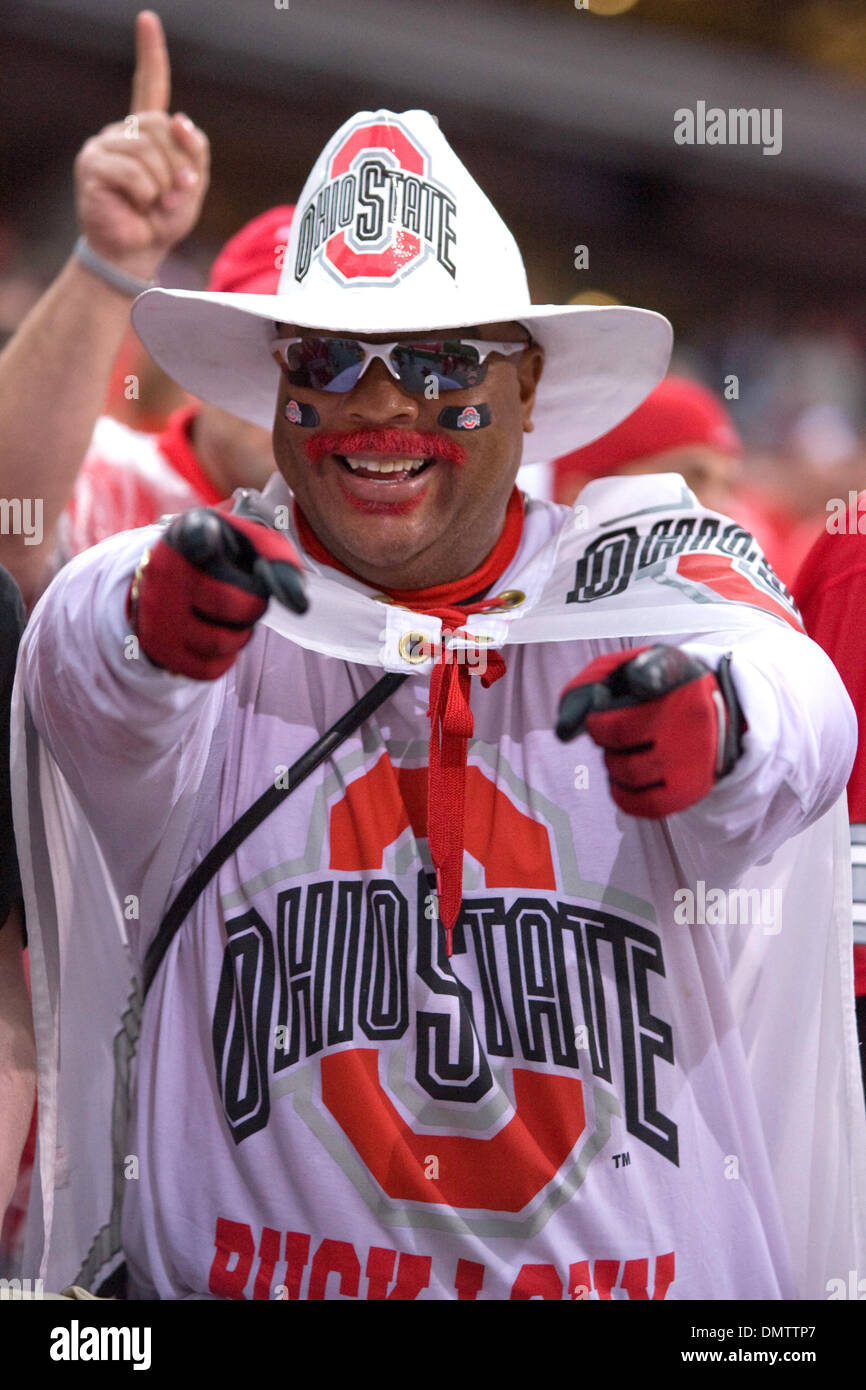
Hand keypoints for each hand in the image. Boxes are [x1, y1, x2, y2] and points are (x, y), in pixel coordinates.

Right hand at [73, 11, 209, 280]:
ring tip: (150, 204)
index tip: (148, 20)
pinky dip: (145, 196)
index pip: (149, 86)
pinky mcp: (92, 167)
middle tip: (169, 194)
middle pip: (161, 125)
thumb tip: (180, 119)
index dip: (151, 54)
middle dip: (177, 165)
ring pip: (150, 151)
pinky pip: (136, 174)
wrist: (134, 254)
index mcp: (145, 133)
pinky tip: (134, 206)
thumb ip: (195, 151)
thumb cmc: (161, 221)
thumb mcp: (193, 186)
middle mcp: (121, 132)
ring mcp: (103, 146)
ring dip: (162, 185)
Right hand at [128, 507, 307, 679]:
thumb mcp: (250, 544)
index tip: (207, 539)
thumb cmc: (224, 559)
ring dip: (240, 634)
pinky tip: (215, 635)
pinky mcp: (158, 647)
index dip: (202, 537)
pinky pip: (210, 668)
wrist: (171, 582)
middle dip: (254, 605)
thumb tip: (299, 605)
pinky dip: (224, 657)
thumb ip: (280, 559)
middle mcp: (167, 570)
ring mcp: (158, 612)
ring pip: (222, 641)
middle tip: (244, 596)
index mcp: (192, 532)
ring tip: (229, 617)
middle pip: (235, 603)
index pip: (195, 534)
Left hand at [556, 644, 744, 817]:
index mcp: (675, 674)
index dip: (645, 675)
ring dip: (613, 761)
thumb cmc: (655, 693)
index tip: (640, 680)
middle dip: (603, 731)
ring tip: (629, 750)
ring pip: (624, 769)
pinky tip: (627, 777)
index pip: (657, 671)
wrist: (718, 715)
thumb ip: (588, 686)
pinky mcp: (689, 789)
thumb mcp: (629, 670)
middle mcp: (688, 715)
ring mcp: (692, 756)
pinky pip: (639, 802)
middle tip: (618, 727)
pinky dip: (622, 791)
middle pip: (616, 732)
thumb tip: (563, 732)